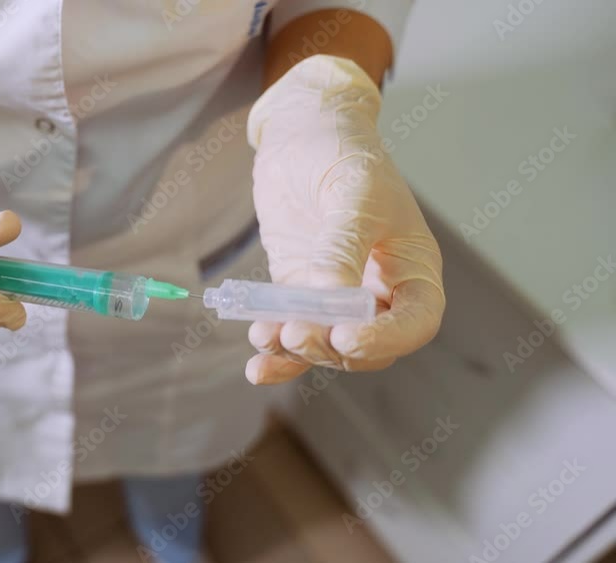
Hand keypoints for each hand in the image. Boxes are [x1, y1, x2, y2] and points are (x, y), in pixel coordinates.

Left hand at [245, 55, 444, 383]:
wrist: (301, 132)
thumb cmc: (344, 151)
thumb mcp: (353, 192)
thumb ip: (343, 247)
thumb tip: (330, 299)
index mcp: (413, 268)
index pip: (415, 322)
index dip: (385, 339)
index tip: (347, 337)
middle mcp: (380, 290)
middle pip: (366, 345)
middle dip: (331, 346)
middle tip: (296, 332)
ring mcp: (336, 295)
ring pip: (325, 345)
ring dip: (296, 350)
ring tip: (266, 337)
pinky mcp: (299, 293)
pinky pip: (292, 333)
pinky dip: (276, 354)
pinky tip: (257, 364)